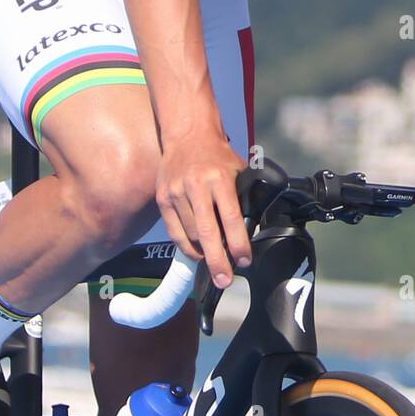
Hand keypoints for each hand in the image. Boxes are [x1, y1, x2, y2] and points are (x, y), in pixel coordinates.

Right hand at [155, 130, 250, 288]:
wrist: (188, 134)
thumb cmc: (218, 156)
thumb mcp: (238, 170)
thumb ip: (244, 196)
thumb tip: (252, 228)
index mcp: (219, 179)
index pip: (230, 217)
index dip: (238, 242)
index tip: (245, 260)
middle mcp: (196, 186)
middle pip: (207, 232)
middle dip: (218, 261)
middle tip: (225, 281)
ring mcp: (176, 193)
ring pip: (190, 235)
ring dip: (203, 254)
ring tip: (214, 264)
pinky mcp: (162, 198)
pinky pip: (174, 231)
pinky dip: (186, 247)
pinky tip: (197, 253)